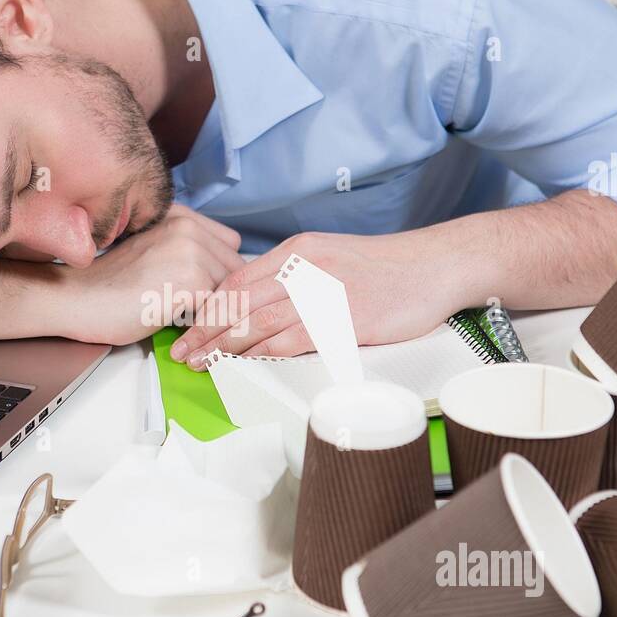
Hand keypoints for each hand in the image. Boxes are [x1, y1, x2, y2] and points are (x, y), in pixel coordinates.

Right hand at [61, 204, 241, 345]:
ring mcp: (191, 252)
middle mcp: (188, 227)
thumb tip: (228, 274)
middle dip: (220, 292)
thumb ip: (189, 249)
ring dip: (211, 308)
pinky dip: (203, 322)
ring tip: (180, 316)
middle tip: (191, 310)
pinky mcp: (190, 281)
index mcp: (181, 216)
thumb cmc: (112, 283)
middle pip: (236, 269)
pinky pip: (218, 309)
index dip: (220, 271)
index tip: (202, 290)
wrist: (77, 298)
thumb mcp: (155, 250)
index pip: (231, 245)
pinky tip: (178, 324)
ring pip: (229, 291)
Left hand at [169, 230, 468, 364]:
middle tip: (180, 351)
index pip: (238, 279)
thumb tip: (261, 301)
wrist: (435, 265)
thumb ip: (296, 276)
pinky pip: (292, 338)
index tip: (188, 327)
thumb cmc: (387, 268)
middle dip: (204, 329)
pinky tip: (244, 365)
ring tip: (201, 363)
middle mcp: (303, 268)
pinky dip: (263, 353)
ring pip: (258, 321)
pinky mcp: (343, 320)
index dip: (208, 306)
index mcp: (298, 251)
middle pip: (239, 301)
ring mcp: (322, 293)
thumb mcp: (332, 257)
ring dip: (224, 346)